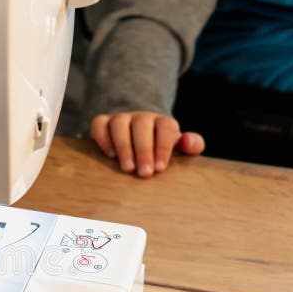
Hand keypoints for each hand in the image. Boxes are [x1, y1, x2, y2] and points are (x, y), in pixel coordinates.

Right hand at [90, 111, 204, 177]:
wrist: (138, 137)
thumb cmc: (160, 148)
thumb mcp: (179, 147)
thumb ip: (192, 145)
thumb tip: (188, 142)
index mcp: (162, 122)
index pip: (165, 127)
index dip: (163, 147)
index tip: (160, 168)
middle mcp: (141, 117)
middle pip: (142, 126)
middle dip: (144, 151)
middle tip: (144, 173)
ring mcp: (121, 118)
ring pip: (120, 124)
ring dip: (124, 146)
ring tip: (127, 168)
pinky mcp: (103, 123)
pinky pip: (99, 124)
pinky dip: (103, 138)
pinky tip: (110, 155)